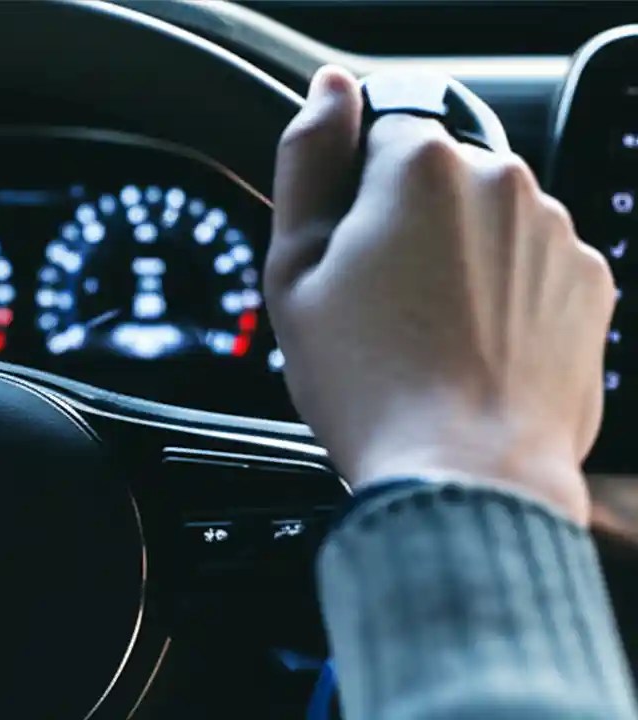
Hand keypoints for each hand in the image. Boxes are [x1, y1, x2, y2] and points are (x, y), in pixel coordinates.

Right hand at [265, 66, 613, 522]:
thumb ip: (307, 160)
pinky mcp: (590, 283)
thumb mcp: (293, 270)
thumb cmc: (368, 382)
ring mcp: (555, 232)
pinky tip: (473, 349)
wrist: (465, 473)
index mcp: (419, 165)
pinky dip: (505, 294)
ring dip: (459, 257)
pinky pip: (533, 265)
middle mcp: (502, 180)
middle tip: (378, 304)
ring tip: (428, 337)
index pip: (378, 132)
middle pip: (437, 175)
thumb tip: (328, 90)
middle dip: (409, 222)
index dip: (352, 195)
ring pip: (488, 220)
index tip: (347, 253)